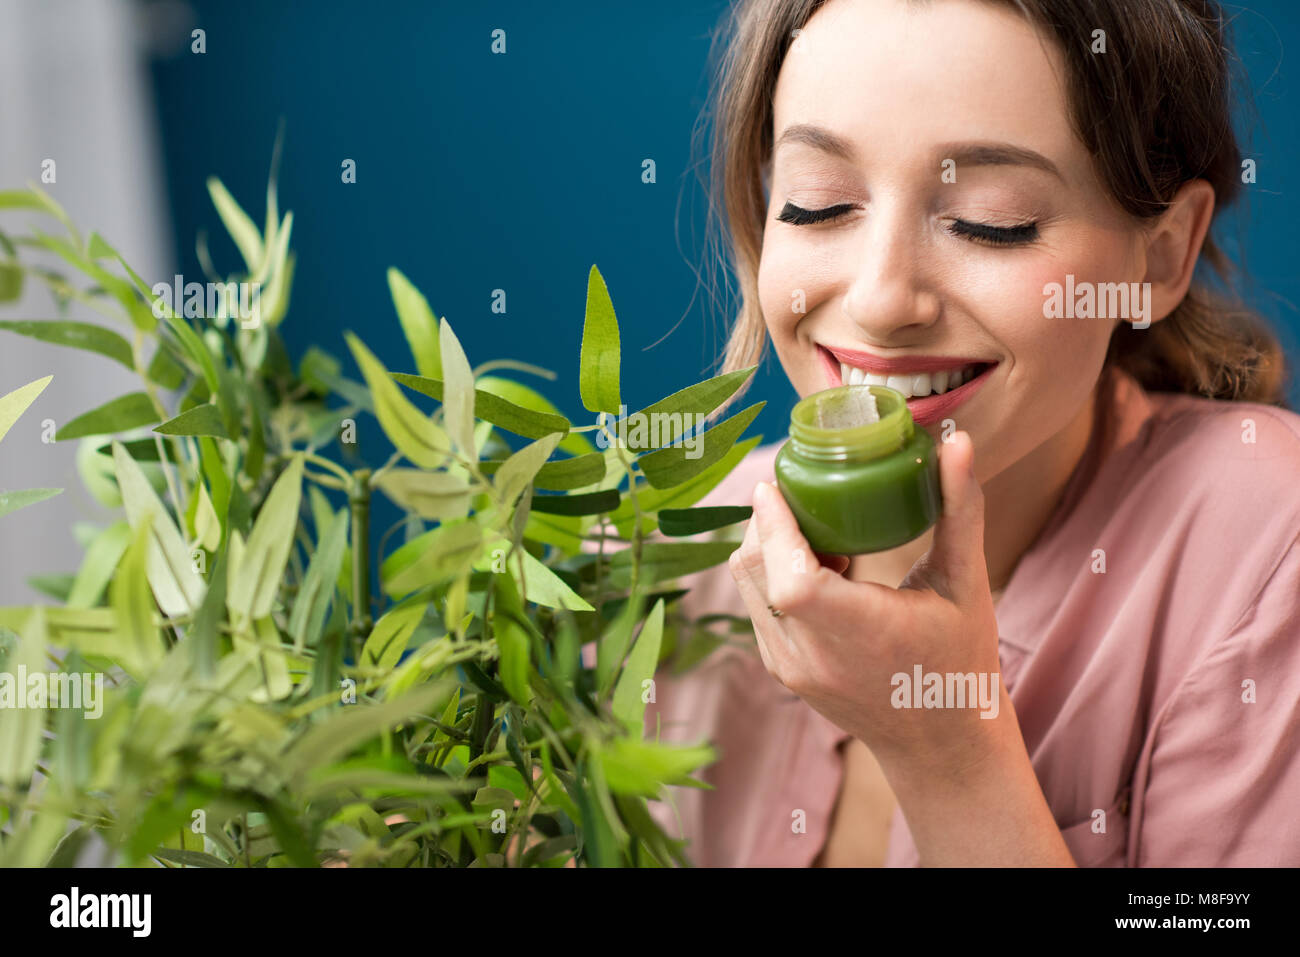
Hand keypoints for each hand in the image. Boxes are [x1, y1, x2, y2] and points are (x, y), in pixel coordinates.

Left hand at [727, 430, 1005, 778]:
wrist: (942, 742)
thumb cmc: (960, 660)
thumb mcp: (967, 583)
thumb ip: (960, 509)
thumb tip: (958, 441)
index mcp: (858, 634)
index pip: (790, 575)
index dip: (774, 525)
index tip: (779, 483)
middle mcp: (810, 655)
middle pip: (755, 569)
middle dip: (769, 521)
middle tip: (806, 492)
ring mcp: (789, 667)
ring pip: (747, 584)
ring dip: (769, 547)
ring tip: (822, 533)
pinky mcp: (781, 670)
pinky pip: (757, 606)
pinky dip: (774, 575)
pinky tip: (821, 567)